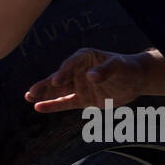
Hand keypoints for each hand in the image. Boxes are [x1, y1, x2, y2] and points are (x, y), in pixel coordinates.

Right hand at [25, 49, 147, 113]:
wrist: (136, 81)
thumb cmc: (127, 68)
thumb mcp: (118, 66)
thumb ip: (104, 70)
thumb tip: (90, 77)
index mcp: (84, 57)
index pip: (71, 64)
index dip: (63, 72)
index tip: (57, 80)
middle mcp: (78, 70)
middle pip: (59, 78)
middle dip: (45, 85)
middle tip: (31, 91)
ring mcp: (79, 85)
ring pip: (58, 91)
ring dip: (44, 95)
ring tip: (29, 97)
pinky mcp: (82, 99)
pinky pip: (65, 102)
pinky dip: (53, 105)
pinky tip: (39, 107)